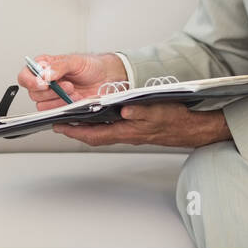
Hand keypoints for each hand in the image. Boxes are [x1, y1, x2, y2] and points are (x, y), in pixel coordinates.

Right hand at [17, 52, 127, 109]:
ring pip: (42, 105)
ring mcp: (53, 96)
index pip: (25, 75)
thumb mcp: (75, 61)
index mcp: (44, 67)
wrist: (106, 78)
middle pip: (33, 93)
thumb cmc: (91, 66)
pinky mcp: (60, 108)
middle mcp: (45, 82)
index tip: (43, 83)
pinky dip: (64, 107)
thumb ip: (58, 66)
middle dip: (51, 91)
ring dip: (59, 99)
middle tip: (68, 85)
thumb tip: (44, 74)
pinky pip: (53, 113)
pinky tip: (74, 100)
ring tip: (73, 91)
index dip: (30, 81)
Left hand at [53, 102, 229, 147]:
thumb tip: (124, 110)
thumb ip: (141, 112)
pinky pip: (110, 128)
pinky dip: (98, 123)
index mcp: (128, 131)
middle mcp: (125, 134)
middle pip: (94, 136)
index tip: (59, 125)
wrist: (189, 128)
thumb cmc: (174, 119)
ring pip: (101, 132)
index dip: (76, 131)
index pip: (95, 134)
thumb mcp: (159, 111)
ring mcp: (128, 132)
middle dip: (75, 131)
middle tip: (57, 122)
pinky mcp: (133, 129)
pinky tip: (94, 114)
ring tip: (70, 118)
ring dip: (85, 127)